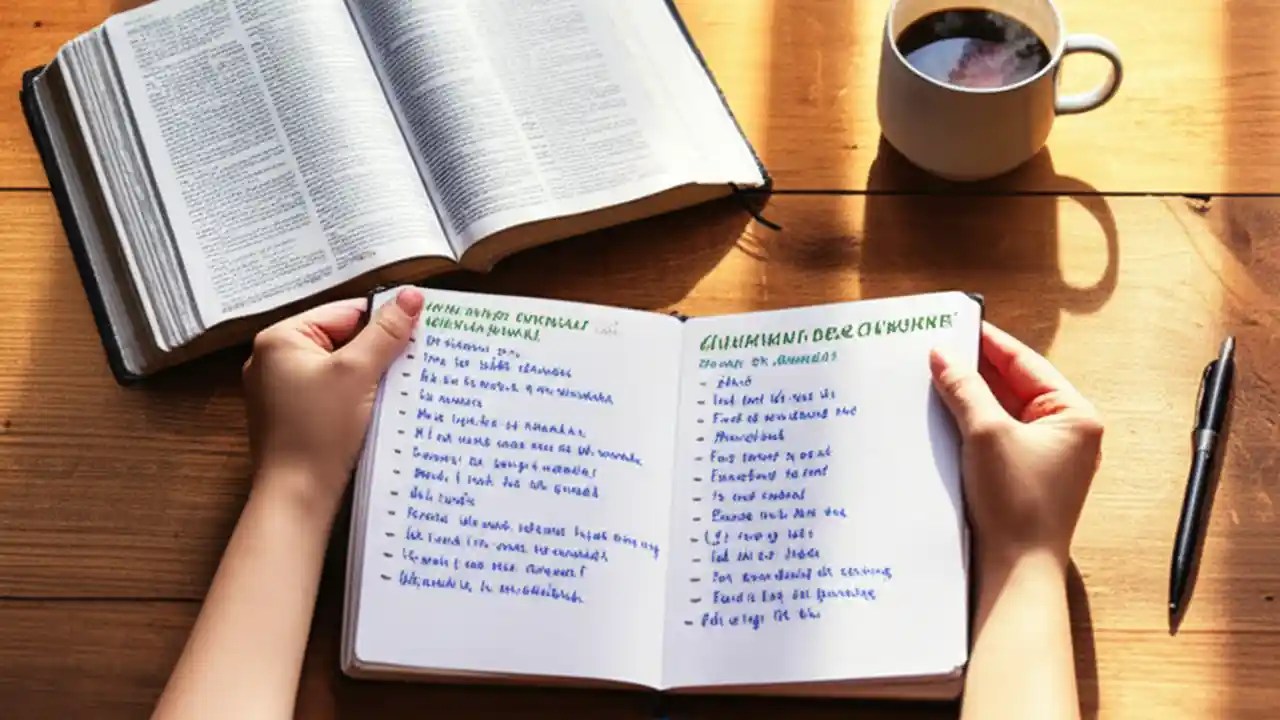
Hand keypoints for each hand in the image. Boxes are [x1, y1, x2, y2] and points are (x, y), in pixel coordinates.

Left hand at [242, 288, 424, 512]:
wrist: (297, 497)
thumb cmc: (318, 434)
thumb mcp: (359, 374)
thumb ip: (386, 333)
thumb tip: (411, 296)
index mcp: (280, 339)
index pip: (345, 313)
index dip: (382, 323)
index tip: (415, 333)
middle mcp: (273, 360)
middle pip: (341, 339)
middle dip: (376, 353)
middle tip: (408, 364)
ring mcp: (281, 390)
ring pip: (339, 369)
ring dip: (368, 377)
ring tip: (393, 389)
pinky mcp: (292, 416)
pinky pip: (330, 393)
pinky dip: (354, 398)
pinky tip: (374, 410)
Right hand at [930, 322, 1102, 573]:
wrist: (1015, 571)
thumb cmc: (1016, 506)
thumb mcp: (986, 434)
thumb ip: (964, 388)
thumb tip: (942, 356)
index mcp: (1076, 415)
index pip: (1026, 363)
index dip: (988, 342)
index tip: (956, 324)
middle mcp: (1067, 433)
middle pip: (1015, 385)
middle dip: (975, 370)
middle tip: (937, 349)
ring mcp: (1047, 456)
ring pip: (1003, 410)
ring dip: (970, 397)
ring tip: (934, 377)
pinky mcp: (1024, 475)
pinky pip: (996, 436)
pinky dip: (971, 423)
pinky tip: (943, 415)